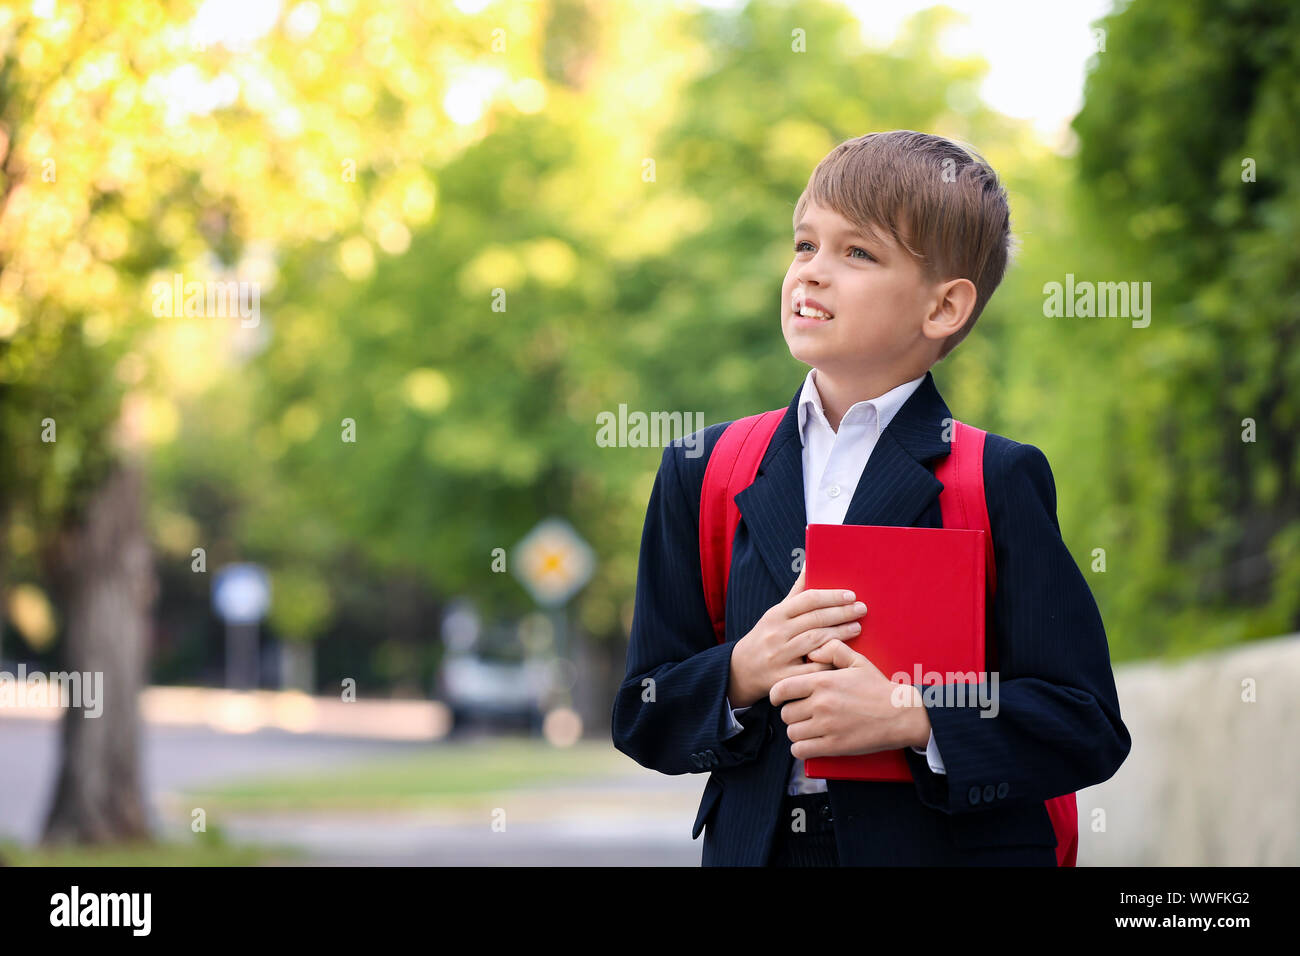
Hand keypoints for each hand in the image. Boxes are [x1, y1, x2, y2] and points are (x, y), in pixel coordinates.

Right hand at [726, 566, 867, 707]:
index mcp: (776, 615)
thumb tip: (809, 564)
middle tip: (861, 609)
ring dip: (840, 633)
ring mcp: (780, 657)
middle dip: (841, 613)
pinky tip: (843, 654)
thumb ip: (796, 593)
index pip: (807, 600)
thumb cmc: (766, 636)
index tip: (850, 595)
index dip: (831, 596)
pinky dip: (829, 660)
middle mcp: (777, 634)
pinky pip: (813, 669)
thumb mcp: (775, 613)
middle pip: (815, 620)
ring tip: (857, 627)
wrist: (741, 670)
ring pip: (816, 641)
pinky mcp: (784, 678)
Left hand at [770, 639, 930, 758]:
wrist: (900, 715)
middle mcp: (821, 704)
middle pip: (785, 713)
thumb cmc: (878, 688)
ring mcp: (826, 727)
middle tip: (801, 713)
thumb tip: (812, 653)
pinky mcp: (833, 746)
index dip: (775, 695)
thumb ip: (832, 650)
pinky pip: (801, 750)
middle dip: (790, 713)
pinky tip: (810, 742)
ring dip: (797, 731)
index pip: (782, 689)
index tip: (778, 698)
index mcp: (823, 682)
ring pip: (792, 732)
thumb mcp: (857, 661)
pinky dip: (801, 748)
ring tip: (807, 727)